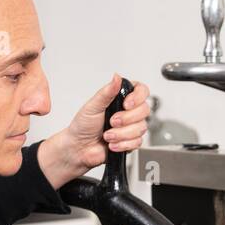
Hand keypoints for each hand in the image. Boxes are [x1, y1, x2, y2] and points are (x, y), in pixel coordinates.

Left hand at [38, 73, 150, 187]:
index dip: (138, 97)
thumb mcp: (93, 106)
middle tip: (112, 121)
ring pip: (141, 128)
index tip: (126, 104)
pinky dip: (123, 144)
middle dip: (127, 119)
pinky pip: (137, 142)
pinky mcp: (131, 141)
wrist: (79, 147)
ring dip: (122, 134)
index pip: (141, 90)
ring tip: (107, 135)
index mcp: (120, 98)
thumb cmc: (83, 126)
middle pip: (145, 110)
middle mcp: (128, 111)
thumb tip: (116, 77)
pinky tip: (112, 143)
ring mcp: (131, 127)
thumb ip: (107, 92)